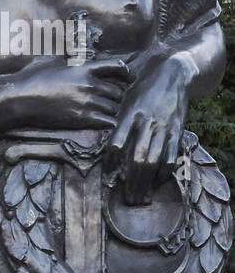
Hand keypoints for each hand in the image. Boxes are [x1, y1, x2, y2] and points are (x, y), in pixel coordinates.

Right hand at [0, 58, 133, 141]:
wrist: (17, 99)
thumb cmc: (29, 78)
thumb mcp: (50, 59)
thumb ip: (65, 54)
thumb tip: (67, 45)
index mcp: (84, 68)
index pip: (118, 66)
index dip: (126, 72)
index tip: (128, 78)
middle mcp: (89, 84)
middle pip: (118, 92)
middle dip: (115, 97)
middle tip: (110, 100)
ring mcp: (86, 102)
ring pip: (113, 108)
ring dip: (110, 111)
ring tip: (104, 112)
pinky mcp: (81, 118)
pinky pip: (107, 122)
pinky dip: (108, 123)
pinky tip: (103, 123)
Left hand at [106, 53, 195, 204]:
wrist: (171, 72)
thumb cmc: (139, 87)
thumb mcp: (121, 98)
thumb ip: (111, 118)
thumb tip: (96, 136)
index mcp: (129, 115)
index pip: (116, 144)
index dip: (111, 163)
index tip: (107, 177)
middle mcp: (146, 124)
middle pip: (138, 160)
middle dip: (132, 183)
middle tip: (127, 200)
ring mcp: (163, 129)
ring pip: (155, 162)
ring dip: (147, 183)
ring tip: (140, 198)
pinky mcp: (177, 131)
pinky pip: (172, 156)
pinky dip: (165, 172)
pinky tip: (158, 182)